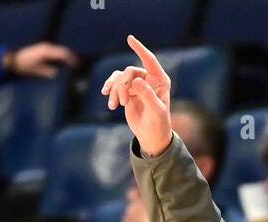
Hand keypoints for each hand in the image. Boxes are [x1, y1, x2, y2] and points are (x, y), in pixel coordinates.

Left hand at [6, 42, 77, 77]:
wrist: (14, 60)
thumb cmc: (24, 66)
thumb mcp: (36, 71)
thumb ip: (47, 72)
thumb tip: (57, 73)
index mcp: (46, 51)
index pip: (63, 54)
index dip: (71, 60)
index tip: (77, 67)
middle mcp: (47, 47)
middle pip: (63, 51)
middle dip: (71, 58)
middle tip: (78, 67)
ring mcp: (45, 48)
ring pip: (60, 52)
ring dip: (66, 58)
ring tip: (73, 66)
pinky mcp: (43, 51)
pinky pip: (55, 54)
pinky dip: (61, 58)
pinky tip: (63, 66)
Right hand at [101, 33, 172, 155]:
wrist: (151, 136)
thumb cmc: (158, 124)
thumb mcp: (156, 111)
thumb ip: (147, 95)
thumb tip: (136, 82)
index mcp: (160, 80)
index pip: (149, 60)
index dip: (139, 49)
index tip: (129, 39)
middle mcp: (149, 79)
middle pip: (130, 71)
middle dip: (123, 85)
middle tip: (122, 103)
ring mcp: (138, 85)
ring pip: (121, 77)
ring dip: (115, 90)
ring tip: (114, 105)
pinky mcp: (129, 91)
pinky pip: (116, 84)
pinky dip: (111, 90)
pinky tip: (107, 97)